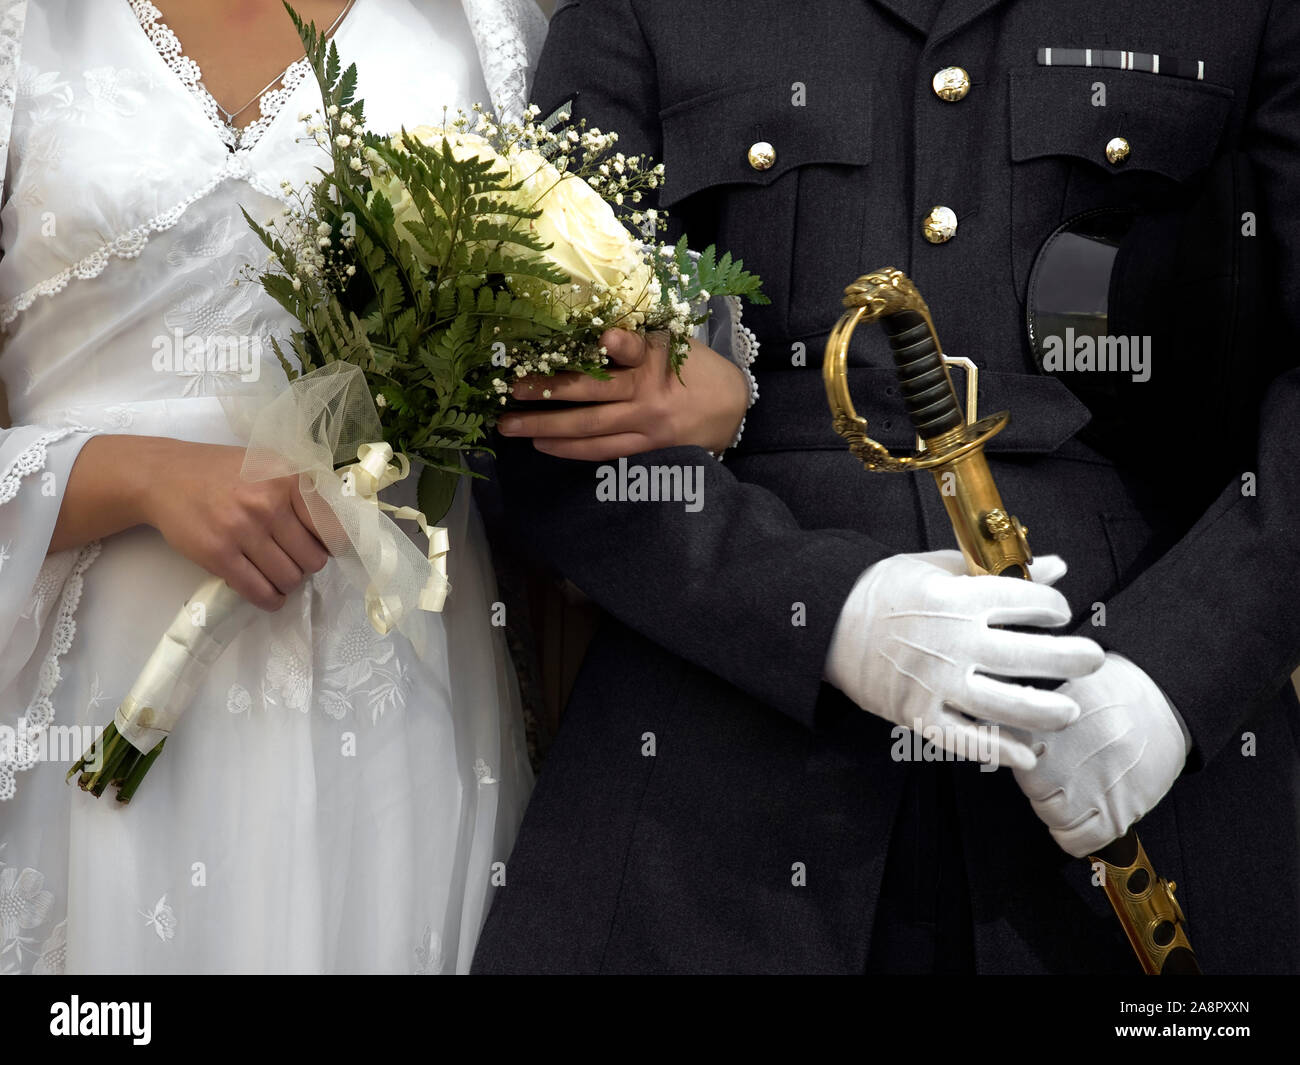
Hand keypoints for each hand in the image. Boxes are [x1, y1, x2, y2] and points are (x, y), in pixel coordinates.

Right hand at [140, 440, 329, 610]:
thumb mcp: (270, 466)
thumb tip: (334, 530)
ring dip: (288, 583)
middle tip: (295, 560)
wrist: (164, 476)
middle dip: (308, 566)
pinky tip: (270, 596)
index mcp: (289, 479)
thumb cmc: (223, 472)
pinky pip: (257, 590)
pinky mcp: (218, 555)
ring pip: (288, 578)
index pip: (331, 527)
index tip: (324, 548)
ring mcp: (243, 531)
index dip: (332, 545)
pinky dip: (270, 600)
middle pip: (313, 559)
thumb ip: (302, 491)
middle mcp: (269, 504)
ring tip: (279, 575)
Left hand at [495, 328, 748, 459]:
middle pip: (593, 395)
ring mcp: (648, 425)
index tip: (603, 338)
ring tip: (513, 427)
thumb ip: (636, 339)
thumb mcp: (673, 341)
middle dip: (548, 393)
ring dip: (548, 429)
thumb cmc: (695, 367)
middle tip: (510, 391)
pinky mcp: (648, 449)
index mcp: (656, 358)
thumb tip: (592, 333)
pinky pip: (603, 452)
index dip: (620, 344)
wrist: (733, 407)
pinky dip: (572, 450)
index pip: (636, 348)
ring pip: (590, 430)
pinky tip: (545, 446)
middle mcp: (650, 393)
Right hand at [825, 550, 1104, 770]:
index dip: (1053, 606)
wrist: (827, 623)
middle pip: (1028, 654)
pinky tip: (1028, 753)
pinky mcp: (918, 714)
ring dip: (1047, 711)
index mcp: (956, 598)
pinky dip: (1000, 750)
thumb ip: (998, 570)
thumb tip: (1057, 566)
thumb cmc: (885, 590)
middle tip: (1092, 659)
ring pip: (1006, 705)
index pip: (1025, 602)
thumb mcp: (939, 567)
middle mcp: (951, 641)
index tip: (1060, 612)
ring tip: (1068, 711)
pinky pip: (967, 739)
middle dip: (1071, 658)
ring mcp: (935, 681)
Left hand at [1013, 652, 1190, 857]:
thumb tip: (988, 725)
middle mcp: (1082, 755)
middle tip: (1050, 768)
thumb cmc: (1110, 692)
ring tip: (1066, 787)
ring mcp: (1101, 787)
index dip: (1015, 750)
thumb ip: (1030, 705)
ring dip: (1051, 805)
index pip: (1014, 749)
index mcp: (1063, 719)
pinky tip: (1077, 813)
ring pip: (1050, 814)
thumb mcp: (1068, 685)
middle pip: (1031, 785)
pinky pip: (1076, 841)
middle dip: (1034, 779)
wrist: (1165, 703)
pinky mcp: (1121, 813)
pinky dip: (1069, 833)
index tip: (1023, 748)